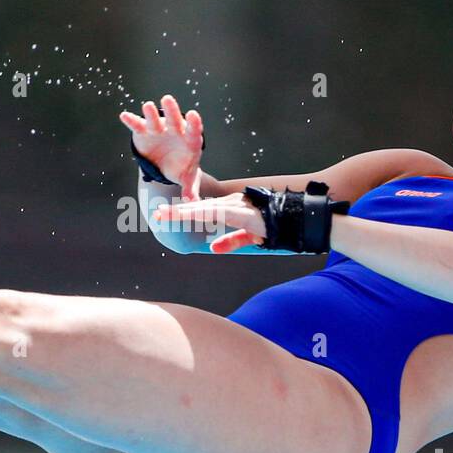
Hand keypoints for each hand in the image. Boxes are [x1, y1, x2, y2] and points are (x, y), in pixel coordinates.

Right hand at [118, 94, 204, 201]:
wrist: (167, 163)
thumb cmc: (181, 168)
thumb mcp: (187, 179)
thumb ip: (190, 189)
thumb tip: (191, 202)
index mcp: (190, 141)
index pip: (194, 131)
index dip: (193, 123)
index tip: (193, 115)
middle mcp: (175, 131)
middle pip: (175, 120)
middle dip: (172, 110)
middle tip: (167, 99)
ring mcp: (159, 130)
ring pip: (156, 119)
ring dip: (151, 113)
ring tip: (147, 105)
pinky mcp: (144, 132)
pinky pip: (138, 125)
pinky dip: (131, 120)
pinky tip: (124, 116)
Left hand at [152, 191, 266, 253]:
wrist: (295, 220)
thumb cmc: (274, 225)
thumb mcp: (249, 236)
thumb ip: (232, 241)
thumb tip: (213, 248)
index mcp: (231, 208)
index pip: (202, 209)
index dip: (183, 212)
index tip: (164, 215)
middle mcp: (231, 203)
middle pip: (199, 207)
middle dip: (177, 211)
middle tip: (156, 215)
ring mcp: (237, 206)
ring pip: (205, 208)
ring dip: (185, 212)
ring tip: (166, 215)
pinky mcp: (243, 212)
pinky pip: (220, 212)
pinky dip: (205, 213)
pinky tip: (191, 214)